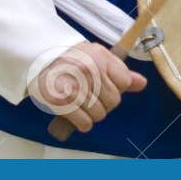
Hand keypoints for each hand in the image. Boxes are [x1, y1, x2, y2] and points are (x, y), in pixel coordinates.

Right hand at [31, 41, 146, 136]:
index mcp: (101, 58)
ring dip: (92, 114)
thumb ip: (119, 70)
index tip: (105, 87)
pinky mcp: (62, 102)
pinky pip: (85, 123)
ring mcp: (76, 87)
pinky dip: (82, 123)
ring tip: (82, 104)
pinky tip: (76, 114)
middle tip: (91, 97)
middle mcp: (90, 71)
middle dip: (105, 103)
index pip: (124, 82)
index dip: (117, 88)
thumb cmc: (71, 59)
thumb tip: (142, 84)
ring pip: (99, 114)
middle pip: (113, 101)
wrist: (39, 60)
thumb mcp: (97, 56)